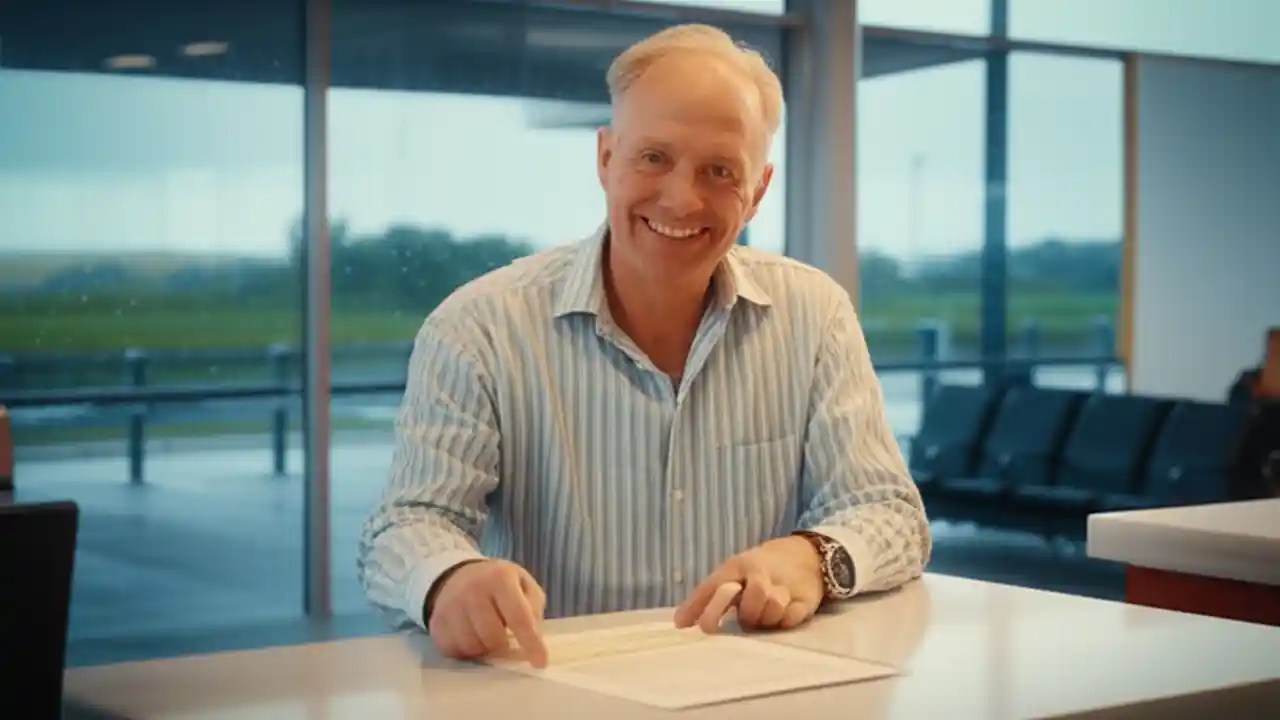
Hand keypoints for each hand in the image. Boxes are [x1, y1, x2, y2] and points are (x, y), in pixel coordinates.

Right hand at [427, 559, 548, 667]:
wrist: (457, 575)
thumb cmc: (498, 584)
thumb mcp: (523, 584)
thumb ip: (533, 607)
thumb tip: (533, 636)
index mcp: (500, 578)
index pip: (519, 617)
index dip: (531, 643)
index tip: (540, 662)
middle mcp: (472, 590)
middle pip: (493, 638)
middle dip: (503, 645)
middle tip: (504, 636)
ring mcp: (450, 606)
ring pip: (473, 647)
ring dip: (484, 649)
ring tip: (486, 633)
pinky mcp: (436, 623)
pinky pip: (454, 651)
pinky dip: (466, 651)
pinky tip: (471, 636)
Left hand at [674, 536, 823, 632]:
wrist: (806, 555)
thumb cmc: (758, 570)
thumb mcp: (733, 574)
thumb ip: (706, 597)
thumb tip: (680, 624)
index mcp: (737, 566)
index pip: (715, 585)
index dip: (701, 606)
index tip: (690, 627)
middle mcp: (761, 573)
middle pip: (752, 600)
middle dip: (747, 614)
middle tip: (745, 618)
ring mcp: (785, 585)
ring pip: (773, 608)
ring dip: (766, 618)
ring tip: (765, 615)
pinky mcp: (805, 600)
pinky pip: (790, 618)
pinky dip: (784, 621)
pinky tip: (783, 614)